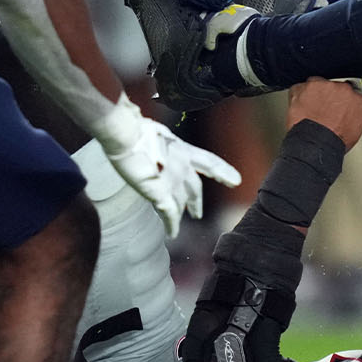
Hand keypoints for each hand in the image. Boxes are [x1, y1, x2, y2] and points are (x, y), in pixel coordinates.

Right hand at [92, 96, 241, 235]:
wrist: (125, 134)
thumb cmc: (133, 128)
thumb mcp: (151, 132)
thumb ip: (156, 140)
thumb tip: (147, 135)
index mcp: (181, 149)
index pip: (209, 162)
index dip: (222, 171)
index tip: (236, 180)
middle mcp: (182, 166)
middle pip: (195, 188)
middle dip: (196, 201)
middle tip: (197, 213)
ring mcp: (173, 181)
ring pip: (180, 202)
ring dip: (181, 213)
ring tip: (178, 224)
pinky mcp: (161, 194)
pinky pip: (170, 214)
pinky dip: (171, 225)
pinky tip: (172, 233)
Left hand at [286, 79, 361, 148]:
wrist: (317, 143)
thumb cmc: (335, 140)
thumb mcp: (355, 129)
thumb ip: (355, 113)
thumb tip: (350, 113)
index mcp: (356, 98)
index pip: (350, 92)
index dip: (341, 99)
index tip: (337, 105)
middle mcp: (340, 88)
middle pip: (333, 86)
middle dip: (327, 96)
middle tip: (322, 110)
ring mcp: (321, 86)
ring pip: (316, 84)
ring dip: (313, 94)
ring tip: (309, 110)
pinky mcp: (303, 88)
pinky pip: (298, 88)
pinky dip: (297, 97)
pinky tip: (299, 109)